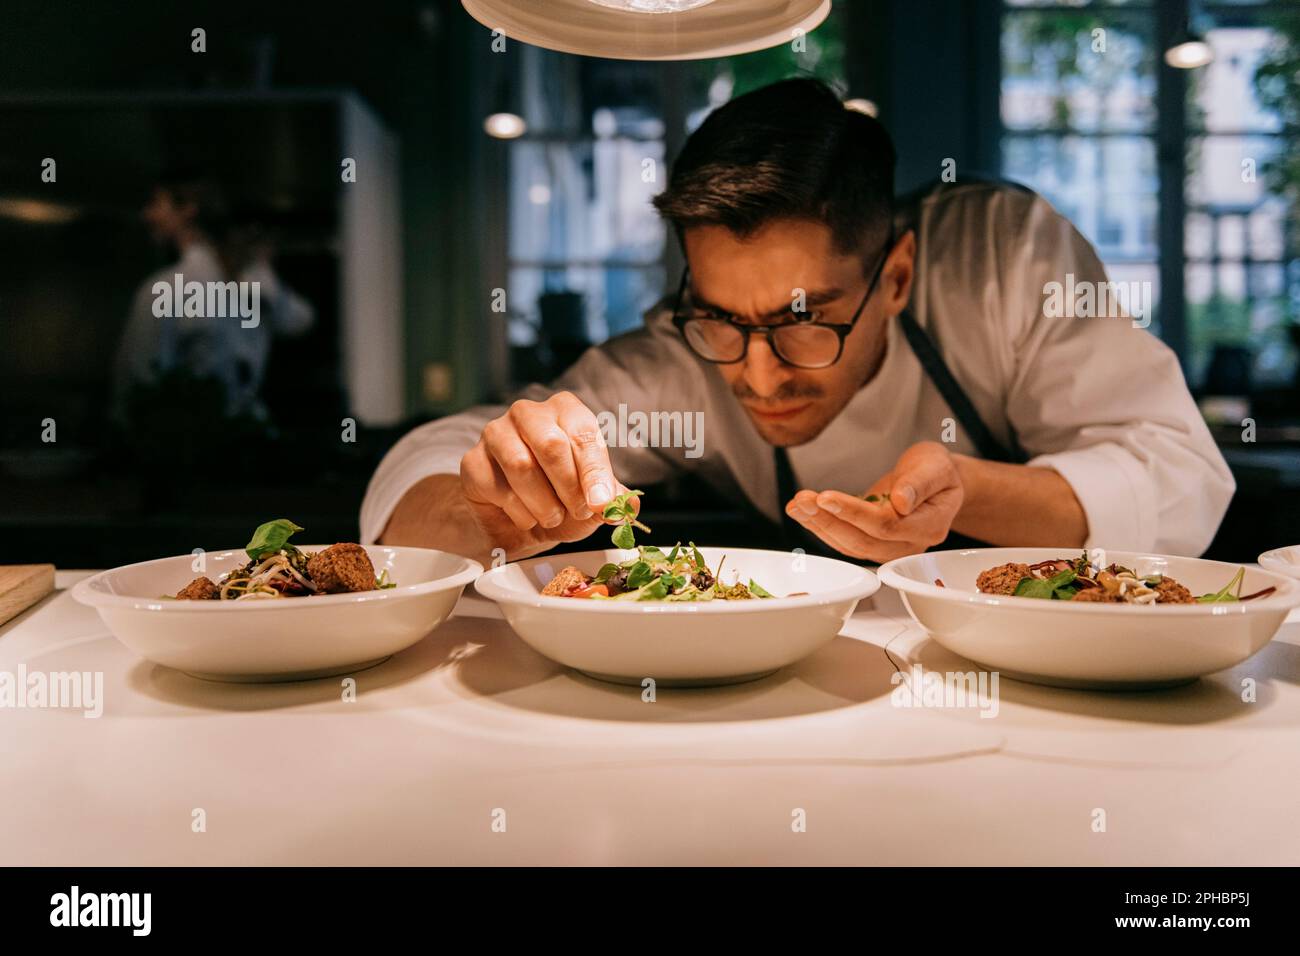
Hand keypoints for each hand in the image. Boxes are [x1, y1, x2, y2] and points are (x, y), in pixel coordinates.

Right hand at [459, 391, 636, 557]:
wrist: (519, 522)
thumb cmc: (561, 500)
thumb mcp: (594, 502)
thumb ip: (613, 499)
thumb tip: (628, 503)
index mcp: (565, 410)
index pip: (583, 435)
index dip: (594, 472)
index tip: (600, 503)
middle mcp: (528, 413)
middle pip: (551, 445)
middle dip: (569, 487)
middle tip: (578, 512)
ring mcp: (495, 433)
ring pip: (521, 466)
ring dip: (543, 503)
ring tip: (552, 517)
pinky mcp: (472, 460)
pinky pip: (496, 486)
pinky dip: (517, 512)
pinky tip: (525, 516)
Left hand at [784, 441, 963, 561]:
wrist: (935, 480)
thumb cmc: (937, 470)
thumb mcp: (936, 465)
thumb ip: (920, 483)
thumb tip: (901, 501)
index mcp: (929, 526)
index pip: (886, 525)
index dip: (854, 513)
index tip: (826, 496)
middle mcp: (909, 544)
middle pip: (863, 540)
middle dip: (829, 520)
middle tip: (803, 500)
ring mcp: (891, 548)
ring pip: (850, 545)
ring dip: (819, 526)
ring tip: (797, 505)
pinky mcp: (873, 544)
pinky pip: (845, 541)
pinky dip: (821, 527)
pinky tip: (803, 513)